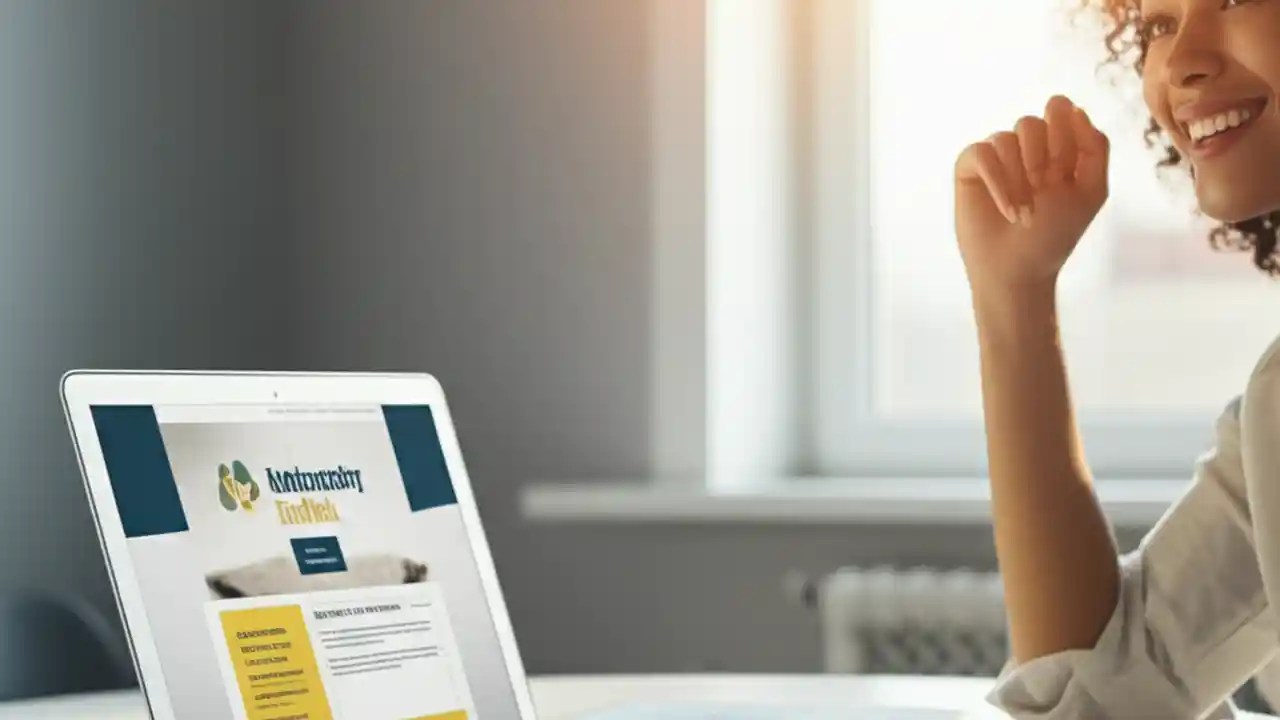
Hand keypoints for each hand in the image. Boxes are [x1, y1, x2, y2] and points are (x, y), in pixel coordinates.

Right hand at [954, 95, 1110, 294]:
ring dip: (1019, 181)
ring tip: (1024, 213)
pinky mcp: (969, 168)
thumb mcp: (1091, 191)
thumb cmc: (1054, 233)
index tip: (1063, 175)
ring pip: (1005, 139)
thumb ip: (1094, 147)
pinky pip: (981, 154)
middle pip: (1031, 122)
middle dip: (1040, 160)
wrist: (1019, 270)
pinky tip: (1008, 211)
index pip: (1061, 111)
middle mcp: (1023, 145)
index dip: (1063, 139)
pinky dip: (998, 184)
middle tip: (1043, 192)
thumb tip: (1074, 109)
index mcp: (1055, 144)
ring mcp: (995, 156)